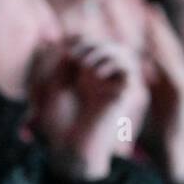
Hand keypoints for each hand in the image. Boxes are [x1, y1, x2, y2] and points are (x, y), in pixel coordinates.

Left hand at [26, 35, 141, 178]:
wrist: (68, 146)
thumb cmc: (58, 121)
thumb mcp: (55, 84)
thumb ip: (66, 62)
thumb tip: (77, 38)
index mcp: (86, 75)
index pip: (95, 45)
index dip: (83, 40)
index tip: (65, 48)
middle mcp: (103, 79)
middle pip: (110, 46)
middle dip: (93, 43)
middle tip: (74, 56)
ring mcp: (113, 85)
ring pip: (124, 53)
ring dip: (104, 50)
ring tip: (83, 63)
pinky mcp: (122, 94)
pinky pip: (128, 71)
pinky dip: (112, 64)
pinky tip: (94, 73)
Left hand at [142, 6, 183, 183]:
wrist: (170, 162)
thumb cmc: (152, 140)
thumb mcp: (137, 110)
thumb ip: (126, 92)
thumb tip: (108, 79)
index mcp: (166, 83)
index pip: (159, 52)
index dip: (151, 33)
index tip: (140, 13)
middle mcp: (178, 82)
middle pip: (168, 48)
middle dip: (159, 27)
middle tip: (149, 6)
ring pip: (174, 57)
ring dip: (165, 38)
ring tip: (155, 20)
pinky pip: (177, 75)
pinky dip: (167, 62)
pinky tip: (157, 50)